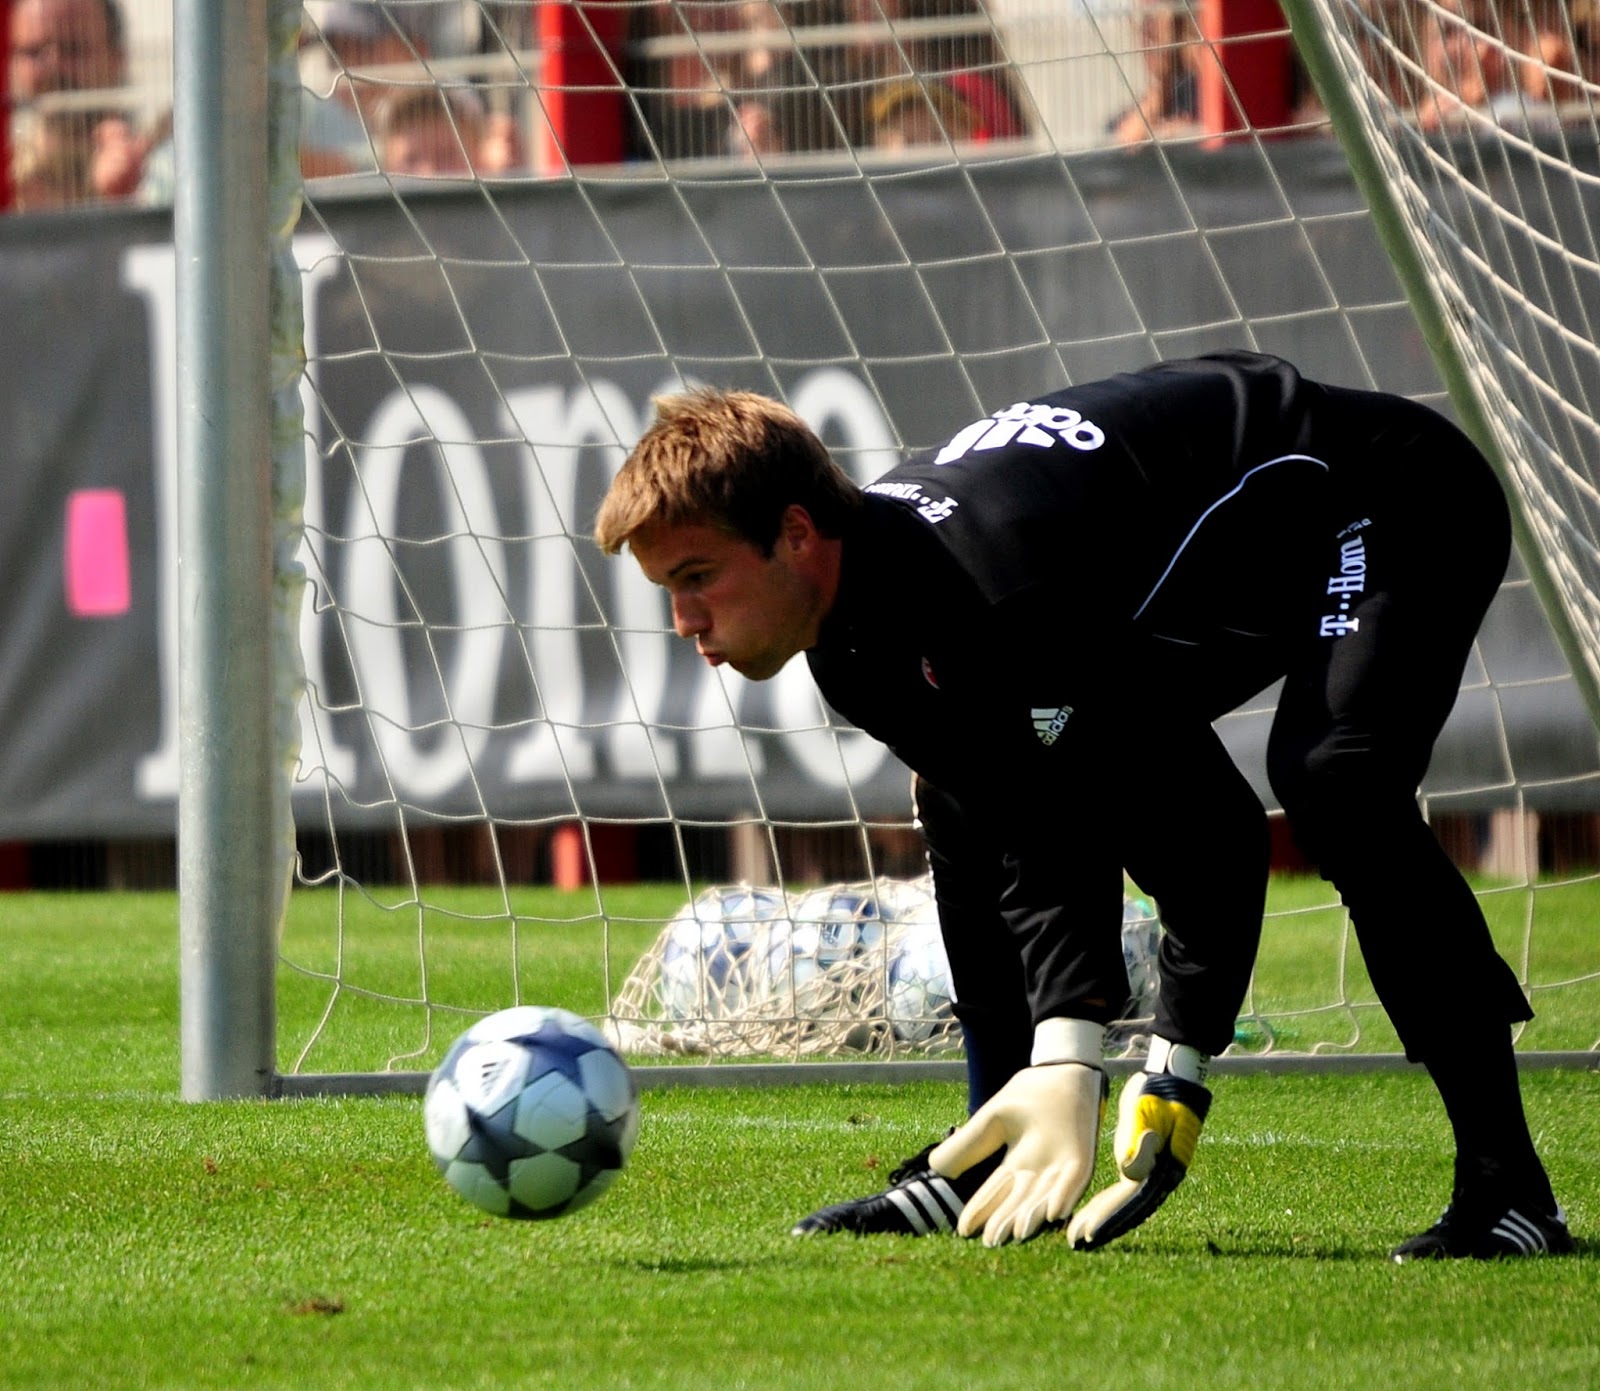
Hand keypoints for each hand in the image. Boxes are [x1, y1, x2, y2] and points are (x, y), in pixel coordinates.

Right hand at [928, 1062, 1105, 1246]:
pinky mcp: (1082, 1159)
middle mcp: (1037, 1174)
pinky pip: (1073, 1181)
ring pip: (1043, 1198)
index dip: (979, 1212)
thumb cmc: (1027, 1097)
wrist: (1061, 1071)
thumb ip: (967, 1145)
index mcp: (1015, 1167)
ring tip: (1016, 1233)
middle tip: (990, 1242)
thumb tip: (936, 1170)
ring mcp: (1061, 1168)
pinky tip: (1054, 1212)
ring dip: (1031, 1216)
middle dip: (1004, 1222)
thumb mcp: (990, 1122)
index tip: (962, 1231)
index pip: (993, 1194)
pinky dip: (1063, 1196)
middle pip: (1017, 1203)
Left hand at [1066, 1070, 1210, 1249]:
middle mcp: (1161, 1177)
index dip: (1107, 1218)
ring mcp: (1156, 1173)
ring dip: (1104, 1219)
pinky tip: (1093, 1210)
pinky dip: (1109, 1204)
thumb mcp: (1148, 1114)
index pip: (1130, 1201)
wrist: (1173, 1080)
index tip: (1086, 1233)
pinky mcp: (1148, 1166)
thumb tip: (1129, 1172)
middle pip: (1128, 1210)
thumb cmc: (1158, 1094)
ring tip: (1078, 1233)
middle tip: (1075, 1241)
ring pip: (1127, 1205)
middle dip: (1102, 1226)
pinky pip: (1126, 1192)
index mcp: (1162, 1168)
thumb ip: (1142, 1145)